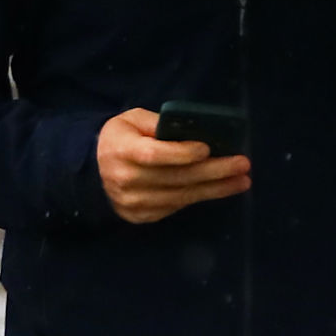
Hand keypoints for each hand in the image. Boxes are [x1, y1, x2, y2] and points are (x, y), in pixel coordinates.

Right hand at [97, 105, 251, 223]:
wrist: (92, 171)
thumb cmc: (119, 139)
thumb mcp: (132, 120)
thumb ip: (158, 123)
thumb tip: (194, 129)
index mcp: (121, 151)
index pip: (153, 155)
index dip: (181, 153)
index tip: (207, 148)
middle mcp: (125, 180)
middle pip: (175, 177)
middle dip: (213, 171)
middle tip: (242, 164)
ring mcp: (133, 202)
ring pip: (181, 196)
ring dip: (216, 189)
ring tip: (242, 180)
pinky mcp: (141, 216)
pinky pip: (176, 207)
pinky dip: (200, 197)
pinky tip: (220, 189)